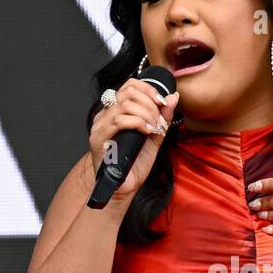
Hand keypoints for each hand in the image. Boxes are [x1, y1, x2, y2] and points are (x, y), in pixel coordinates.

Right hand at [88, 81, 180, 202]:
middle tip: (159, 121)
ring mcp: (99, 126)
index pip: (129, 86)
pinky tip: (147, 132)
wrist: (124, 187)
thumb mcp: (154, 135)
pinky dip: (138, 123)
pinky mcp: (98, 139)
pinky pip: (118, 121)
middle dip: (150, 104)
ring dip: (146, 114)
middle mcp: (105, 115)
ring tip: (155, 129)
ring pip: (124, 105)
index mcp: (115, 111)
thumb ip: (163, 116)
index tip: (163, 102)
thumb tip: (174, 97)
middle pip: (127, 92)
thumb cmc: (135, 163)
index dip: (148, 89)